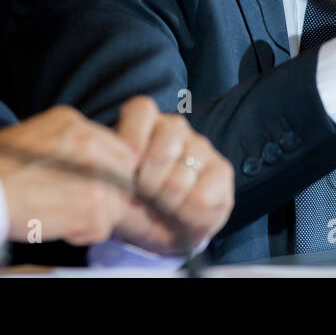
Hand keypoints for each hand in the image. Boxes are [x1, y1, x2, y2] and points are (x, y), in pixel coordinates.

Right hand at [0, 106, 137, 244]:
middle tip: (84, 202)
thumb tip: (86, 157)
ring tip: (63, 215)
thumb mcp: (34, 133)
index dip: (108, 167)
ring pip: (116, 202)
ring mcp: (96, 177)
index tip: (94, 181)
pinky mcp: (93, 209)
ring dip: (95, 214)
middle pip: (124, 171)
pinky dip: (82, 233)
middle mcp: (91, 145)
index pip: (116, 145)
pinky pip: (102, 227)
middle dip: (110, 189)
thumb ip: (68, 140)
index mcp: (75, 123)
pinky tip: (58, 226)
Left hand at [112, 97, 233, 254]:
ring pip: (180, 182)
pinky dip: (187, 215)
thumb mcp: (114, 181)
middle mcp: (175, 127)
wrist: (164, 225)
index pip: (141, 109)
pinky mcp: (222, 169)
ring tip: (163, 207)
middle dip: (148, 187)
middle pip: (162, 153)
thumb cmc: (134, 196)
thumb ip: (112, 166)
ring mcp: (201, 146)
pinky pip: (201, 198)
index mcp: (147, 120)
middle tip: (145, 197)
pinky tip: (183, 214)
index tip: (127, 168)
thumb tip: (117, 168)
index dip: (132, 138)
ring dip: (166, 206)